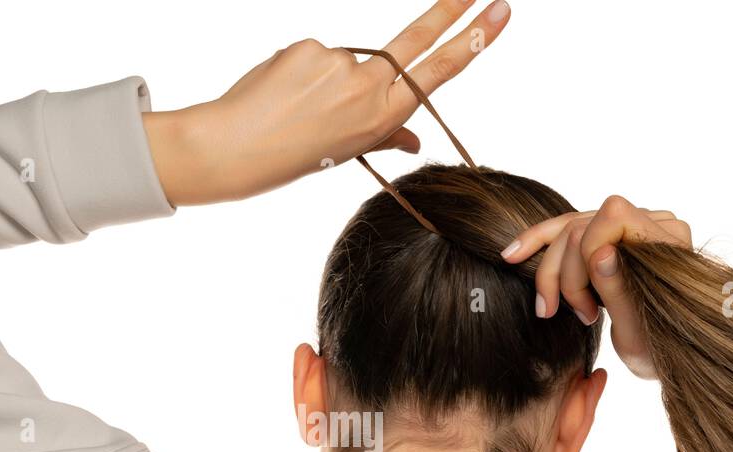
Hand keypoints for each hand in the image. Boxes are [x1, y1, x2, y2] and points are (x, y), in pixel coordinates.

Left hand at [143, 0, 510, 204]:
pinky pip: (315, 54)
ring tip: (297, 108)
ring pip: (345, 59)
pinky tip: (283, 93)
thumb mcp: (348, 150)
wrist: (234, 147)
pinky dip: (302, 70)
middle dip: (449, 9)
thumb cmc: (294, 155)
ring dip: (327, 78)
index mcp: (384, 117)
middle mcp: (369, 87)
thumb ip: (384, 135)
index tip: (498, 11)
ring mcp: (339, 63)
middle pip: (417, 38)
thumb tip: (413, 141)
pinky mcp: (310, 46)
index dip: (473, 39)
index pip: (440, 70)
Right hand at [501, 196, 691, 378]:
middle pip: (582, 225)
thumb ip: (620, 289)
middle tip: (576, 316)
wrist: (673, 354)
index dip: (584, 254)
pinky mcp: (614, 234)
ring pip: (569, 228)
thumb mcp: (639, 334)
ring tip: (550, 307)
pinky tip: (513, 255)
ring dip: (550, 270)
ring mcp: (634, 225)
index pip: (611, 217)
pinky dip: (540, 244)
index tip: (587, 306)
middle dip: (564, 274)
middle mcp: (654, 224)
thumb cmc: (661, 350)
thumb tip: (600, 250)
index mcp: (667, 242)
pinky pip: (569, 229)